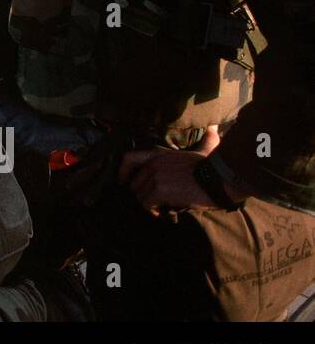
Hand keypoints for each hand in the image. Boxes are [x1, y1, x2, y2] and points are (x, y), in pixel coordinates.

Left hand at [118, 125, 235, 215]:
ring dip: (149, 205)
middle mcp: (153, 164)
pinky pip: (147, 205)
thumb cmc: (213, 167)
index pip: (129, 158)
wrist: (219, 179)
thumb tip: (214, 130)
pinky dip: (153, 211)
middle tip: (154, 203)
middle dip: (143, 195)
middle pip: (134, 184)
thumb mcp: (203, 150)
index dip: (123, 171)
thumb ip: (205, 141)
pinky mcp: (159, 190)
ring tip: (160, 209)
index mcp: (159, 154)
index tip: (124, 182)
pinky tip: (162, 213)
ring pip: (140, 196)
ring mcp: (155, 176)